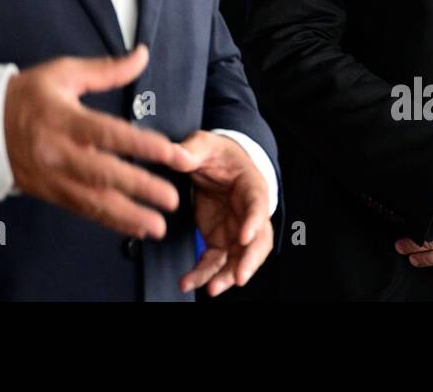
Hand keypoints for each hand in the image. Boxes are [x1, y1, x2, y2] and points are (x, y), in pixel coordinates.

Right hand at [3, 44, 201, 238]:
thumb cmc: (27, 95)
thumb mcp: (63, 73)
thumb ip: (107, 70)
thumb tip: (142, 55)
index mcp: (63, 118)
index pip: (107, 133)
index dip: (139, 144)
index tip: (168, 152)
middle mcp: (58, 152)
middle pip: (103, 173)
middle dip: (139, 188)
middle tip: (171, 198)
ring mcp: (53, 176)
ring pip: (93, 200)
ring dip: (128, 215)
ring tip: (157, 226)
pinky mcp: (49, 192)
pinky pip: (82, 210)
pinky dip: (109, 221)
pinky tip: (134, 228)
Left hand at [177, 131, 273, 295]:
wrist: (219, 164)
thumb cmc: (219, 154)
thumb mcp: (205, 144)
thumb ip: (191, 150)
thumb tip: (174, 155)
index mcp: (252, 187)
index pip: (257, 206)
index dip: (253, 222)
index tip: (243, 236)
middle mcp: (249, 214)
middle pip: (258, 242)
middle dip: (250, 261)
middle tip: (238, 277)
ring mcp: (236, 230)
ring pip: (238, 258)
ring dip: (226, 276)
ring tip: (210, 289)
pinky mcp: (220, 240)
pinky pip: (215, 262)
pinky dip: (205, 275)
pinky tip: (190, 282)